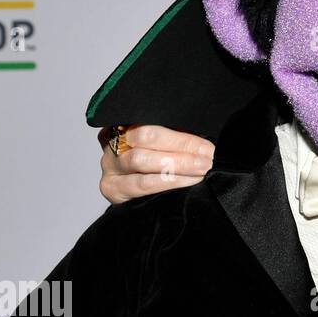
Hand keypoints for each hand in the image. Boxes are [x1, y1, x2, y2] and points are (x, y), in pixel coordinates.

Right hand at [98, 124, 213, 203]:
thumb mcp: (168, 143)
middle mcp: (114, 141)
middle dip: (181, 147)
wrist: (134, 194)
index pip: (153, 121)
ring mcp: (110, 165)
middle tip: (207, 158)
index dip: (182, 135)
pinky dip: (168, 182)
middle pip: (144, 137)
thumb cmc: (157, 161)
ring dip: (176, 165)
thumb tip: (206, 139)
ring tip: (201, 169)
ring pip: (140, 160)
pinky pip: (141, 183)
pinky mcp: (112, 188)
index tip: (207, 146)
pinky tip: (188, 181)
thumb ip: (180, 136)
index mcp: (127, 123)